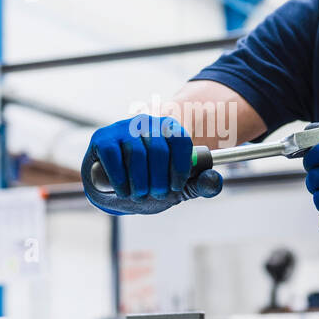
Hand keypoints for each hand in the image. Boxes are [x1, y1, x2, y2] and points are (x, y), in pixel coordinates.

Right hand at [82, 115, 221, 215]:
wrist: (117, 186)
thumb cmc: (151, 182)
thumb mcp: (178, 187)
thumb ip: (199, 184)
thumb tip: (216, 179)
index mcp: (168, 128)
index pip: (180, 140)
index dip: (181, 166)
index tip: (177, 187)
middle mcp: (146, 123)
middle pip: (159, 149)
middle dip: (160, 180)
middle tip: (157, 195)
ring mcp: (122, 128)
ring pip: (136, 154)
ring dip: (140, 182)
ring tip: (140, 195)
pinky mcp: (102, 138)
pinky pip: (113, 156)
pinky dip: (120, 179)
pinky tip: (124, 191)